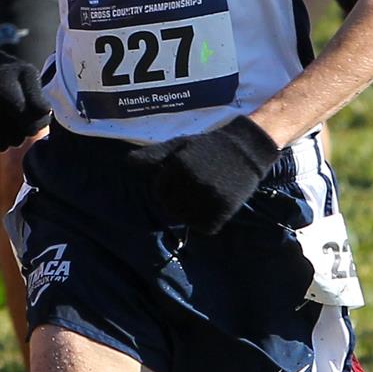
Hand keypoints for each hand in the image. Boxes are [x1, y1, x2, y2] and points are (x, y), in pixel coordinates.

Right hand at [0, 40, 51, 149]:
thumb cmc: (7, 73)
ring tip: (10, 113)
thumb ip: (38, 96)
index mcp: (4, 96)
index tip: (36, 107)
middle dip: (27, 126)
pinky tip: (0, 121)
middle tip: (21, 109)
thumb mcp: (27, 73)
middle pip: (23, 135)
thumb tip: (44, 115)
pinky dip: (3, 137)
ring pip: (12, 143)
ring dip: (16, 133)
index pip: (31, 124)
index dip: (39, 119)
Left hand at [132, 116, 279, 235]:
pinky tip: (212, 207)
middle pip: (172, 208)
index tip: (179, 182)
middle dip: (178, 202)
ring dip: (191, 214)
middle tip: (192, 191)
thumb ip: (154, 155)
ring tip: (202, 199)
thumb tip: (127, 162)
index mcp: (179, 166)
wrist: (245, 149)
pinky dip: (207, 222)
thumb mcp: (180, 145)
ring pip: (188, 219)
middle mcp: (193, 182)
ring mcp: (210, 196)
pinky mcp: (225, 208)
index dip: (166, 189)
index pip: (160, 191)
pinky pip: (207, 227)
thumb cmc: (209, 147)